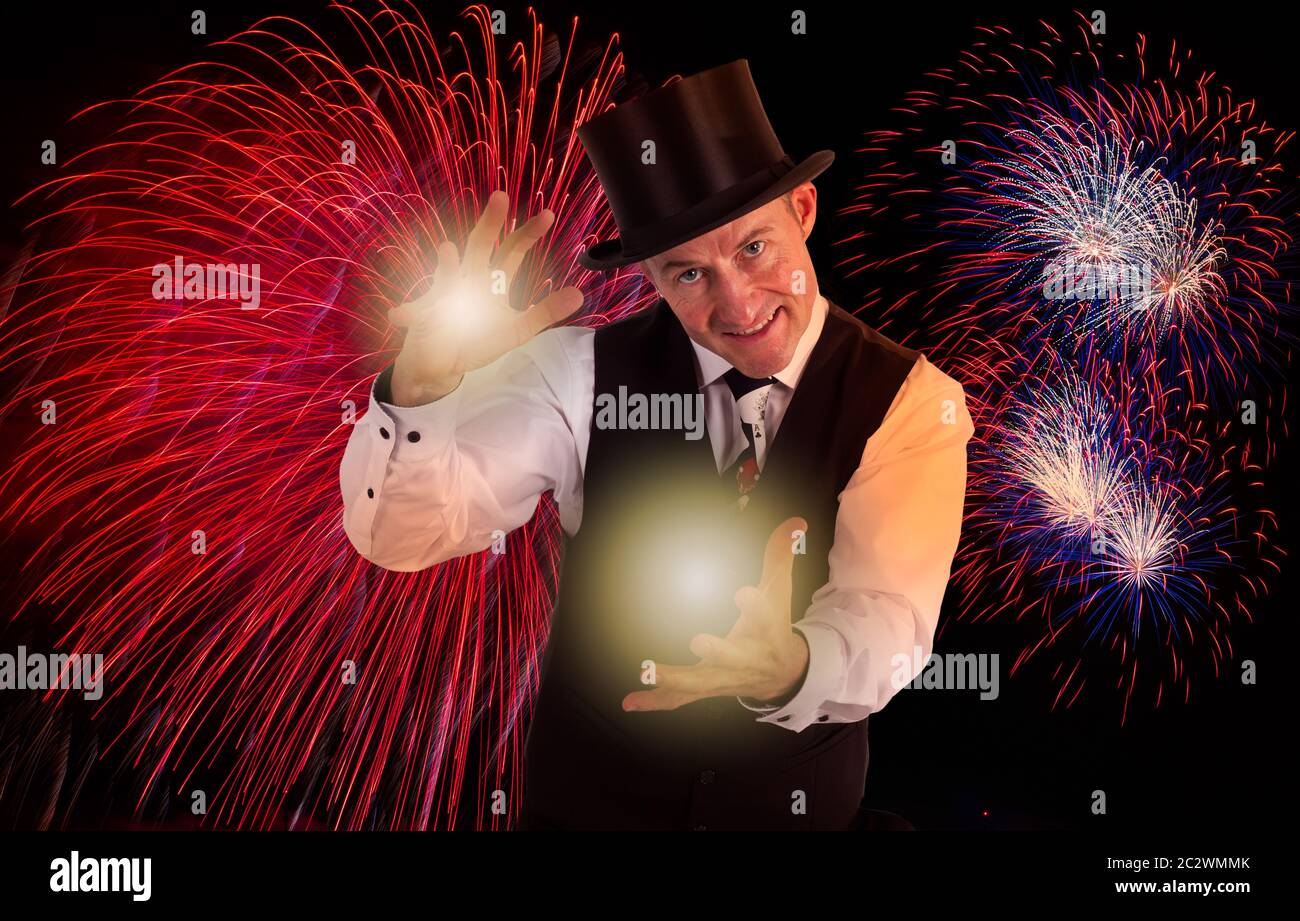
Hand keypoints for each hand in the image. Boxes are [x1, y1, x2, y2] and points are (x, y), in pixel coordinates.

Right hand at [386, 190, 583, 404]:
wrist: (439, 363)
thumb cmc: (476, 340)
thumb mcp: (516, 330)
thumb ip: (543, 313)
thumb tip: (579, 295)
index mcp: (490, 281)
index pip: (511, 250)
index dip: (528, 233)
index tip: (548, 214)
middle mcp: (467, 281)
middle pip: (479, 247)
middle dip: (489, 224)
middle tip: (501, 197)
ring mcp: (442, 297)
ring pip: (445, 279)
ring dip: (446, 267)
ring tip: (447, 250)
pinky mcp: (421, 319)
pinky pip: (414, 315)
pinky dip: (407, 313)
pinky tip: (398, 315)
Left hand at [622, 516, 810, 711]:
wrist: (782, 674)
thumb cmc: (774, 624)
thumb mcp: (779, 591)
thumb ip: (780, 555)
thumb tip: (794, 521)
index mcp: (766, 631)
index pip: (764, 617)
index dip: (754, 605)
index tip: (743, 593)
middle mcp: (746, 658)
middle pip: (732, 657)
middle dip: (716, 651)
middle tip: (697, 641)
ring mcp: (724, 677)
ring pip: (700, 683)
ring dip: (674, 679)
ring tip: (647, 670)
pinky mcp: (706, 687)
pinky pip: (680, 698)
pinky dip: (656, 701)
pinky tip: (629, 701)